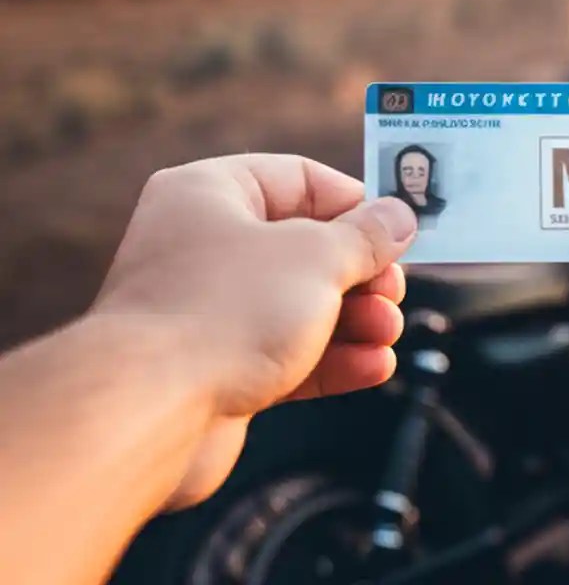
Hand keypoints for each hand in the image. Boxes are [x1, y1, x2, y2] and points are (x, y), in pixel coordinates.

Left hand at [92, 154, 417, 507]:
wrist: (149, 410)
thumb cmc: (226, 311)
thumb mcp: (317, 258)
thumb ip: (366, 236)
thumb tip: (399, 215)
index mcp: (212, 194)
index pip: (300, 178)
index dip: (355, 203)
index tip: (398, 232)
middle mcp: (204, 245)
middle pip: (307, 247)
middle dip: (362, 274)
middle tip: (393, 293)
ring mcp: (209, 309)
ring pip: (302, 305)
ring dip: (356, 320)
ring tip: (388, 333)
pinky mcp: (218, 368)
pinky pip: (288, 353)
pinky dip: (334, 359)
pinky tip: (373, 366)